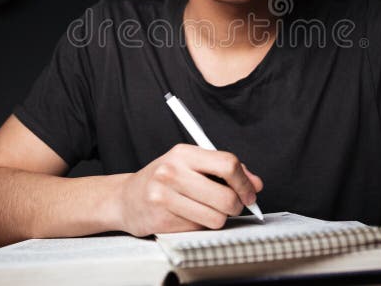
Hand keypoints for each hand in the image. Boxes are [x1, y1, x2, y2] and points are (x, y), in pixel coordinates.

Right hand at [117, 143, 263, 236]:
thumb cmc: (163, 179)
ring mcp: (165, 197)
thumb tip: (255, 183)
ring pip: (217, 217)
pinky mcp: (162, 220)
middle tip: (231, 205)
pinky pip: (199, 228)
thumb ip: (224, 170)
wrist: (125, 198)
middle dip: (236, 205)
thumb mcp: (190, 164)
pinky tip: (187, 215)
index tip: (250, 192)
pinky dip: (200, 225)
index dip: (245, 182)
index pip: (227, 164)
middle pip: (226, 196)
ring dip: (218, 217)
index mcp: (183, 153)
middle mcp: (172, 172)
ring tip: (205, 209)